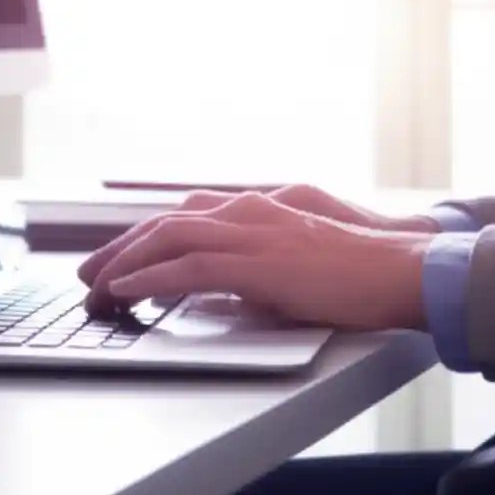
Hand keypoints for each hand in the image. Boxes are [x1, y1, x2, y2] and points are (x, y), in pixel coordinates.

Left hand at [77, 184, 436, 287]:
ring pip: (168, 238)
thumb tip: (227, 279)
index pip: (188, 214)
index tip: (120, 255)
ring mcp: (252, 231)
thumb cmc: (363, 267)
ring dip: (125, 262)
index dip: (148, 235)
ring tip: (96, 286)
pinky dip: (150, 277)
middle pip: (167, 221)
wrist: (404, 268)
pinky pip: (187, 267)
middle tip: (90, 272)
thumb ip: (262, 256)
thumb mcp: (302, 253)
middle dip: (123, 246)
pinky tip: (127, 289)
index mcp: (262, 204)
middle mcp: (250, 208)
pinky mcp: (256, 262)